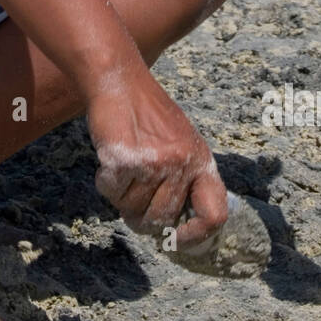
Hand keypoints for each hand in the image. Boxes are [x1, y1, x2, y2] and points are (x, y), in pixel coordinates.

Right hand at [87, 71, 227, 244]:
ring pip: (133, 210)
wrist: (120, 81)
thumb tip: (175, 229)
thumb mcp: (182, 144)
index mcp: (201, 161)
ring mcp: (154, 163)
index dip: (196, 236)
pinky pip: (112, 194)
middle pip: (162, 219)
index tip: (175, 239)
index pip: (215, 215)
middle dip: (142, 217)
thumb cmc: (149, 114)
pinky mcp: (124, 161)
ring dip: (122, 197)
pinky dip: (106, 183)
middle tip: (132, 198)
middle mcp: (182, 164)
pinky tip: (110, 160)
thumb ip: (185, 180)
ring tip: (124, 167)